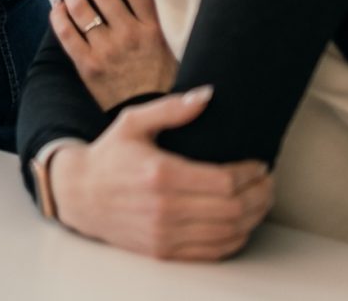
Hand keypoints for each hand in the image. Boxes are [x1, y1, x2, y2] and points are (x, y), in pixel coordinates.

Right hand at [49, 87, 273, 259]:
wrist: (79, 194)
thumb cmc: (109, 156)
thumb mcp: (133, 122)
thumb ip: (172, 108)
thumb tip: (208, 95)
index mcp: (160, 174)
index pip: (225, 181)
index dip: (251, 174)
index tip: (259, 165)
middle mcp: (164, 209)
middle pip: (233, 209)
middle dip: (260, 195)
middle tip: (267, 183)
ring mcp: (164, 234)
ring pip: (229, 233)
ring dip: (253, 218)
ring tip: (260, 201)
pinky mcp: (164, 252)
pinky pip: (213, 252)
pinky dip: (235, 239)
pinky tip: (241, 223)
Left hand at [55, 0, 177, 108]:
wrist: (151, 114)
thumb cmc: (161, 79)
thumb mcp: (169, 46)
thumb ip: (153, 20)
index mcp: (151, 28)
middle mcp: (128, 34)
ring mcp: (106, 50)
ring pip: (81, 7)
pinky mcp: (88, 65)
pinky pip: (67, 33)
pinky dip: (59, 15)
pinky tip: (58, 4)